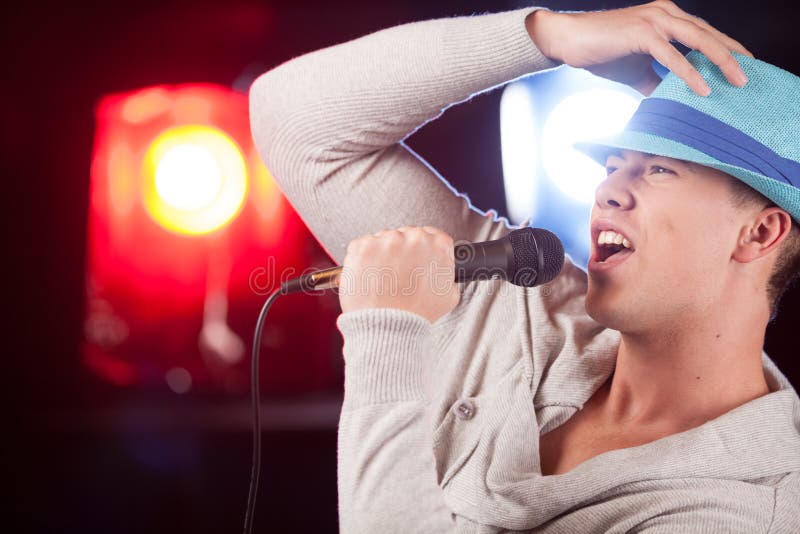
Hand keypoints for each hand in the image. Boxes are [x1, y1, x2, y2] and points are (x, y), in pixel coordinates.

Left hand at [339, 226, 459, 323]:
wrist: (387, 328)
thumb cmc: (416, 315)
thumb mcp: (449, 295)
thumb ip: (449, 274)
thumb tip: (444, 267)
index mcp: (437, 245)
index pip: (432, 235)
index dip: (423, 249)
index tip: (417, 258)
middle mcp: (412, 237)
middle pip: (406, 235)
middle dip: (402, 252)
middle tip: (399, 274)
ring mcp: (385, 240)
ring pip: (384, 240)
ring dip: (383, 254)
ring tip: (383, 280)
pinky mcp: (362, 247)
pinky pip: (363, 246)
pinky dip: (364, 259)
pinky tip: (371, 277)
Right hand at [526, 0, 753, 96]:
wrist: (569, 39)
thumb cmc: (600, 51)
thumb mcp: (635, 69)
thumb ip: (654, 80)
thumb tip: (667, 100)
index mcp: (665, 16)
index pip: (703, 31)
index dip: (724, 48)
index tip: (741, 65)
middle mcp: (665, 12)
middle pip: (708, 33)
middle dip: (732, 55)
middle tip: (749, 75)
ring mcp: (654, 20)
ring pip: (698, 40)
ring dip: (720, 61)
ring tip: (736, 81)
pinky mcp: (642, 34)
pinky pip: (673, 56)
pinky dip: (689, 72)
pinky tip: (703, 88)